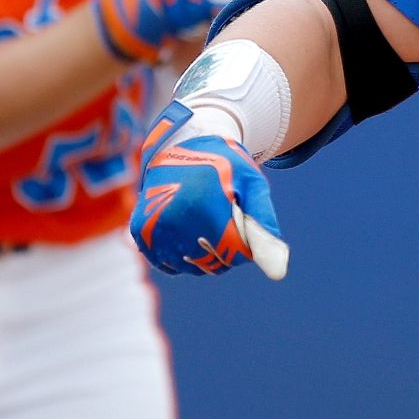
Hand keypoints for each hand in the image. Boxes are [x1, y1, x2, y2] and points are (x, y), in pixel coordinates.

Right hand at [130, 101, 288, 278]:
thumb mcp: (252, 184)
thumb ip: (264, 225)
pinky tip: (187, 230)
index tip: (240, 219)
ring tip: (204, 220)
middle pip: (212, 263)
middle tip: (221, 217)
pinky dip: (181, 255)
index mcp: (204, 205)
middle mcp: (174, 218)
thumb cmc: (225, 167)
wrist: (183, 145)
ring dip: (203, 254)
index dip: (244, 241)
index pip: (234, 252)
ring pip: (190, 267)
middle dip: (224, 248)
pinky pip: (168, 264)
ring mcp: (153, 226)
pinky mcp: (140, 231)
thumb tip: (278, 272)